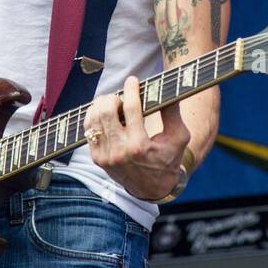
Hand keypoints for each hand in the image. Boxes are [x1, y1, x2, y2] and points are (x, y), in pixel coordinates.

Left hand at [84, 75, 190, 200]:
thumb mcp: (178, 137)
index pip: (130, 109)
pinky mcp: (97, 158)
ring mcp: (105, 156)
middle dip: (113, 97)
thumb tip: (166, 87)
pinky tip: (104, 113)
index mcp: (139, 146)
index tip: (132, 80)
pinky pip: (89, 130)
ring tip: (113, 103)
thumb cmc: (168, 159)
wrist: (153, 187)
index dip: (131, 90)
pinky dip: (94, 117)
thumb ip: (173, 112)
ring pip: (94, 119)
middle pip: (106, 111)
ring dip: (102, 105)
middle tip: (121, 95)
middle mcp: (119, 152)